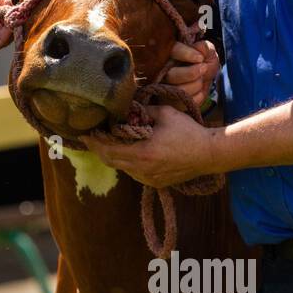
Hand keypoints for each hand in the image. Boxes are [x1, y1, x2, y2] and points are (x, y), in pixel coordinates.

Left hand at [83, 105, 220, 187]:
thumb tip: (125, 109)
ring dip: (113, 155)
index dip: (93, 142)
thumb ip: (141, 111)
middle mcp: (141, 170)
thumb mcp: (163, 113)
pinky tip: (130, 151)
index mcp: (141, 153)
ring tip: (110, 141)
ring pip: (121, 168)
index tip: (83, 134)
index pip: (107, 150)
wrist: (209, 154)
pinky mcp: (155, 183)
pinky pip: (133, 173)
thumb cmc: (188, 131)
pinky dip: (127, 162)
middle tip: (92, 136)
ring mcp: (148, 179)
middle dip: (99, 149)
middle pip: (110, 161)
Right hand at [165, 39, 218, 106]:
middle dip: (191, 73)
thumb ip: (204, 48)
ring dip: (196, 85)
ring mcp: (164, 88)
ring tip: (202, 80)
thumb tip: (199, 49)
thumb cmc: (202, 63)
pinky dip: (198, 97)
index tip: (200, 58)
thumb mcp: (207, 52)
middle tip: (204, 69)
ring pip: (179, 90)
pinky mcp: (170, 102)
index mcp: (169, 54)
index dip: (186, 54)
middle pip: (171, 75)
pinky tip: (199, 91)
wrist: (204, 80)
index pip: (171, 51)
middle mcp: (162, 71)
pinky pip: (184, 102)